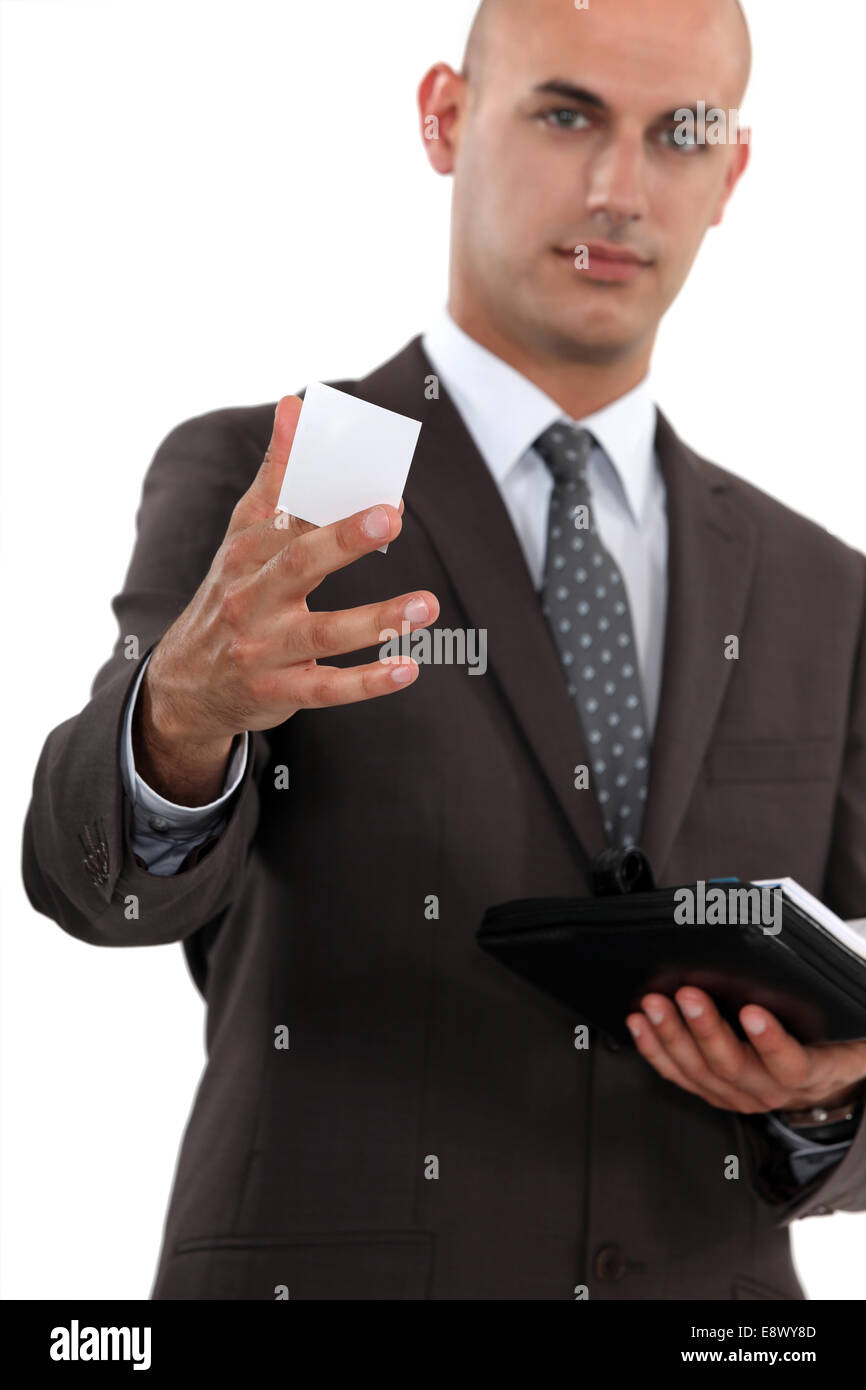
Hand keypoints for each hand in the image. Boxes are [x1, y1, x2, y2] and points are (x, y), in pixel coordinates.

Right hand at [134, 395, 438, 801]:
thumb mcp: (243, 536)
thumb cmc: (230, 596)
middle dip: (345, 539)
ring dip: (377, 620)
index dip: (333, 495)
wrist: (184, 688)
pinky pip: (326, 690)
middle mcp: (252, 599)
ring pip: (323, 635)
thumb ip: (277, 474)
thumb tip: (295, 403)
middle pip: (299, 565)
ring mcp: (263, 650)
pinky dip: (367, 683)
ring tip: (428, 604)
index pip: (290, 517)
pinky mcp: (279, 693)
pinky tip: (408, 668)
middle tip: (393, 515)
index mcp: (248, 554)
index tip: (381, 478)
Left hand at [626, 988, 865, 1114]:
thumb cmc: (836, 1040)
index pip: (793, 1065)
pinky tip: (641, 1024)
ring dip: (672, 1037)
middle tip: (687, 995)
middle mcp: (775, 1091)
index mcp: (814, 1073)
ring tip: (655, 1005)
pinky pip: (681, 1076)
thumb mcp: (848, 1025)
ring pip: (700, 1073)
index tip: (753, 1011)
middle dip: (706, 1030)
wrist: (829, 1078)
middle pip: (734, 1068)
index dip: (771, 1042)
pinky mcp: (715, 1091)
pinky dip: (656, 1050)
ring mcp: (741, 1094)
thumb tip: (806, 973)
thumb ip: (831, 1004)